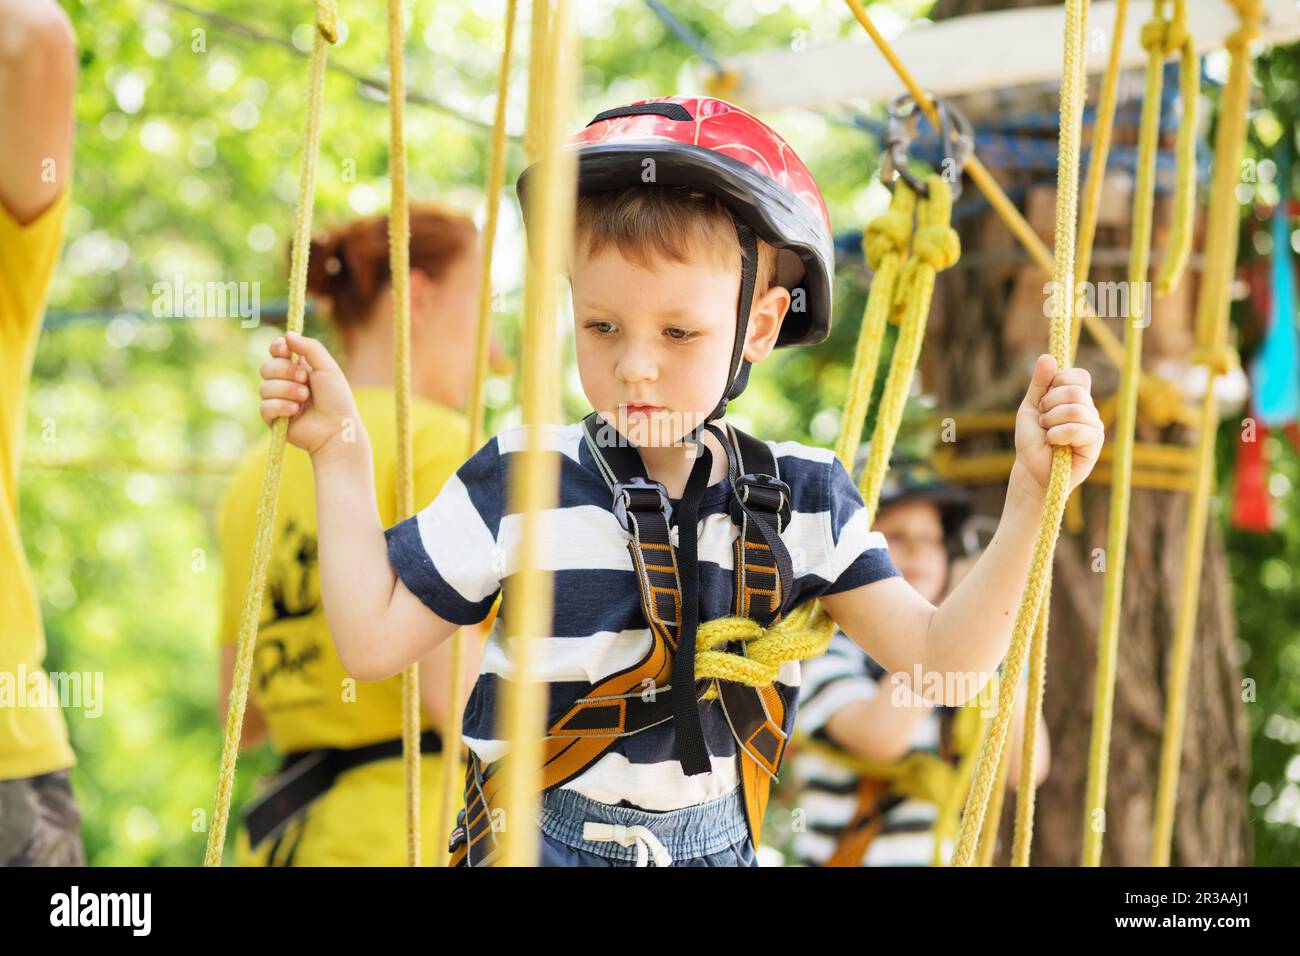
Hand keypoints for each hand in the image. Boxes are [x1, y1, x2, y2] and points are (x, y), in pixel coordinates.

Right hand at [259, 331, 360, 460]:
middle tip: (304, 379)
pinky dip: (281, 407)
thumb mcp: (327, 367)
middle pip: (266, 367)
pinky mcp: (274, 419)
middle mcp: (285, 382)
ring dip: (287, 391)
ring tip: (304, 398)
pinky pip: (264, 407)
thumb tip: (287, 334)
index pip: (276, 351)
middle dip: (284, 371)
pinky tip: (295, 412)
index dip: (278, 348)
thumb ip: (309, 348)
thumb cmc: (336, 398)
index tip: (287, 351)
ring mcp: (278, 400)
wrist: (337, 428)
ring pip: (264, 387)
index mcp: (298, 367)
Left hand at [1012, 354, 1103, 498]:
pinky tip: (1053, 442)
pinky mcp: (1095, 443)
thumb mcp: (1030, 407)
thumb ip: (1039, 383)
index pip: (1079, 376)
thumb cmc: (1032, 439)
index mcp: (1075, 398)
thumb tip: (1047, 357)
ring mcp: (1094, 425)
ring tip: (1047, 433)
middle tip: (1043, 420)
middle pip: (1075, 391)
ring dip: (1051, 421)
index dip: (1059, 382)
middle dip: (1049, 405)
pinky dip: (1058, 434)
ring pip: (1076, 409)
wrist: (1031, 469)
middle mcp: (1088, 409)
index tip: (1044, 399)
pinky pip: (1079, 429)